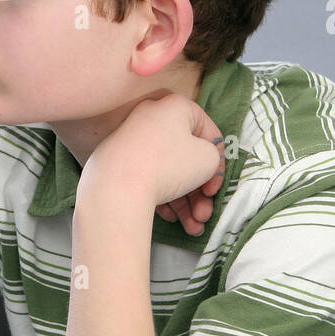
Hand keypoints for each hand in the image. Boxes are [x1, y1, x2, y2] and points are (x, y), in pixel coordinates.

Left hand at [78, 93, 226, 230]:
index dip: (218, 165)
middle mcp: (151, 117)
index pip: (209, 134)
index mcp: (175, 107)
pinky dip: (161, 197)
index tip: (214, 190)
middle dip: (199, 192)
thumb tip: (200, 161)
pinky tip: (170, 219)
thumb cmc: (169, 165)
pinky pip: (147, 177)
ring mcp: (131, 140)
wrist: (116, 187)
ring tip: (192, 228)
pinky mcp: (116, 162)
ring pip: (167, 171)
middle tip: (204, 216)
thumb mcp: (207, 159)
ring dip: (185, 202)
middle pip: (186, 157)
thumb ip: (212, 156)